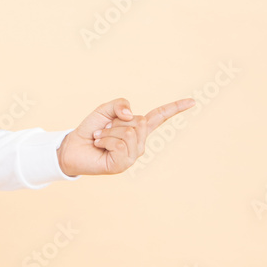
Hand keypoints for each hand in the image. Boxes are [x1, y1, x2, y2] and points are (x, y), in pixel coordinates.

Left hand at [56, 97, 194, 175]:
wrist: (73, 147)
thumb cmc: (91, 130)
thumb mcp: (104, 110)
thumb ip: (119, 105)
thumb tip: (132, 116)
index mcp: (138, 128)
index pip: (159, 116)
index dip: (176, 108)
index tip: (193, 101)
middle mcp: (139, 143)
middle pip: (139, 122)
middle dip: (116, 122)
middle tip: (104, 130)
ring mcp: (133, 155)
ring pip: (128, 133)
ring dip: (108, 132)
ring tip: (101, 139)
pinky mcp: (123, 165)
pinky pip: (119, 144)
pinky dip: (105, 141)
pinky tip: (100, 146)